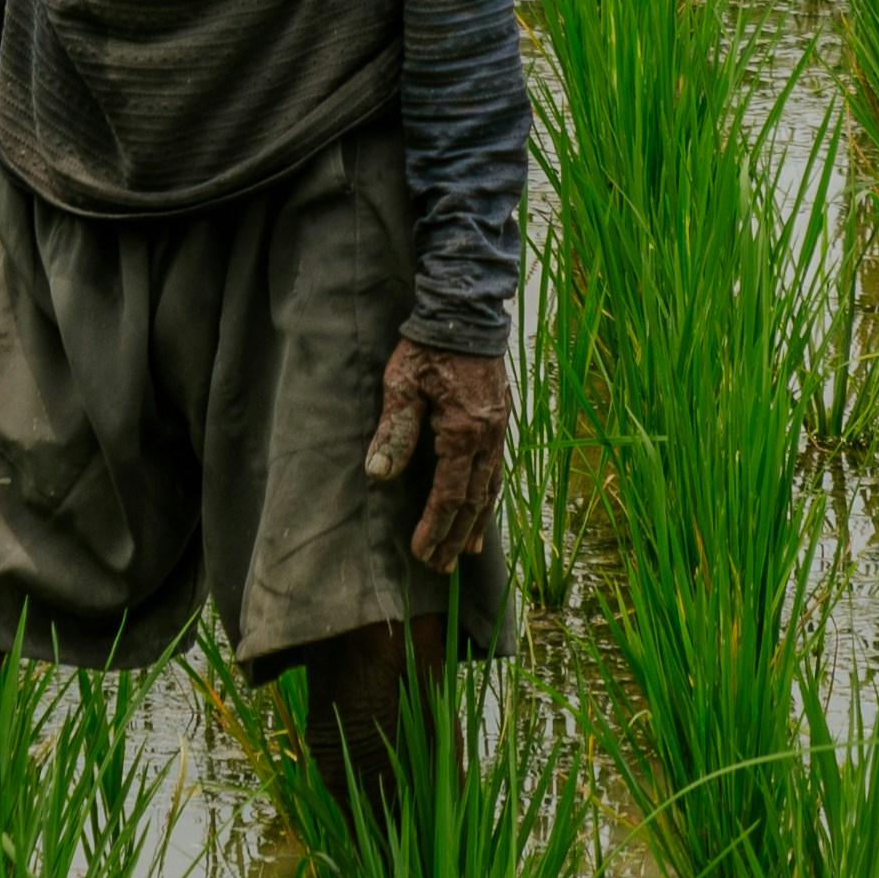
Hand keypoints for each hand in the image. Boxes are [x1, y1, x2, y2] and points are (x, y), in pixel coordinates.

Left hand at [359, 335, 511, 572]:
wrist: (465, 310)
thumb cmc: (429, 346)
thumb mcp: (402, 384)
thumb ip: (395, 429)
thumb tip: (379, 473)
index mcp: (463, 432)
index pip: (449, 495)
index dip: (435, 528)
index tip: (422, 553)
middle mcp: (487, 437)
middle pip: (472, 500)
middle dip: (455, 536)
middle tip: (441, 567)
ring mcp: (498, 427)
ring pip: (489, 487)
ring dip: (475, 521)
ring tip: (466, 550)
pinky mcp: (499, 417)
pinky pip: (496, 467)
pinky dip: (488, 493)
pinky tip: (482, 504)